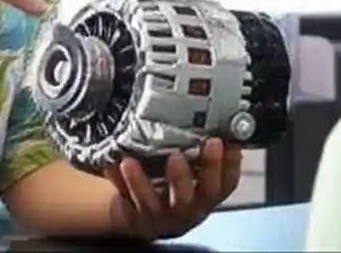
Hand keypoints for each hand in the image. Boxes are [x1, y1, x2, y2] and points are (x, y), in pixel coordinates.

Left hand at [104, 138, 243, 240]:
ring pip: (152, 204)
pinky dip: (117, 184)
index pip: (225, 184)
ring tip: (130, 163)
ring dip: (141, 184)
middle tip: (177, 156)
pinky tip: (111, 167)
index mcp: (205, 196)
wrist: (147, 218)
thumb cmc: (175, 188)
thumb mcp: (194, 177)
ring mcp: (161, 216)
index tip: (225, 143)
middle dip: (186, 176)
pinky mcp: (136, 218)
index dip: (229, 165)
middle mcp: (188, 209)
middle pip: (192, 197)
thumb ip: (202, 156)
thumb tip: (216, 122)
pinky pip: (125, 202)